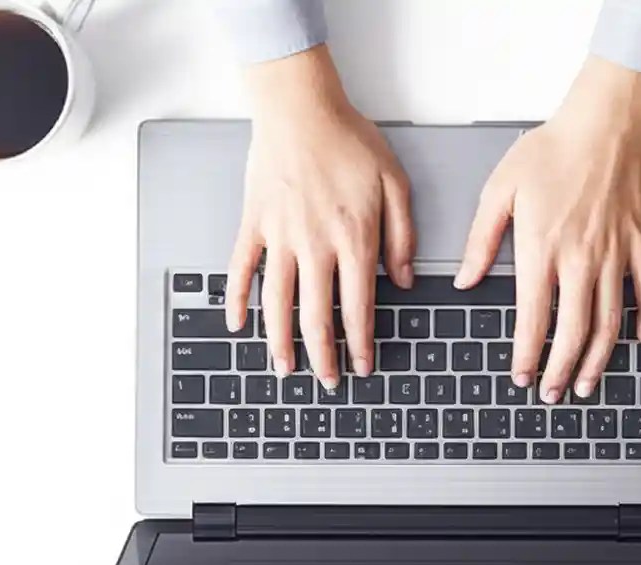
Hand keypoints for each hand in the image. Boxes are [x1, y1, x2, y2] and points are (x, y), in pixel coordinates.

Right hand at [225, 46, 414, 386]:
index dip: (360, 344)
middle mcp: (314, 245)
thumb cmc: (348, 140)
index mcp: (353, 239)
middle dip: (323, 356)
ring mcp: (279, 237)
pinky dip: (236, 299)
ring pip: (277, 302)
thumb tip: (404, 280)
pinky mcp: (253, 224)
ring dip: (280, 341)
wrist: (299, 108)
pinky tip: (236, 324)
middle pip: (316, 316)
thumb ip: (402, 236)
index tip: (362, 367)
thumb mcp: (395, 183)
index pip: (358, 307)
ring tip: (285, 368)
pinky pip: (240, 270)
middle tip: (327, 380)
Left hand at [456, 57, 640, 402]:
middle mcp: (581, 260)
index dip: (527, 355)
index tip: (521, 376)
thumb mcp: (499, 191)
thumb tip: (467, 281)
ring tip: (587, 383)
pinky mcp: (640, 244)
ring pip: (610, 322)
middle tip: (553, 393)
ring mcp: (615, 254)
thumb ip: (481, 241)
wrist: (604, 125)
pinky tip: (640, 341)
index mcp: (542, 250)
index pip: (533, 319)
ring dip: (598, 359)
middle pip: (574, 332)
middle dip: (562, 370)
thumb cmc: (551, 151)